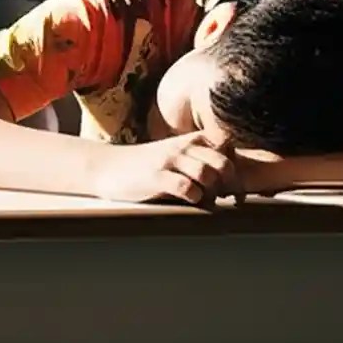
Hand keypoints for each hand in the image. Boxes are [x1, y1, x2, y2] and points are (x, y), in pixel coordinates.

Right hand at [88, 130, 244, 206]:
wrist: (107, 166)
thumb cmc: (145, 167)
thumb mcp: (174, 156)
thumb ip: (199, 161)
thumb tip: (229, 183)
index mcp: (190, 141)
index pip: (227, 145)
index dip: (234, 165)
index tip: (231, 182)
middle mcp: (182, 147)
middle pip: (223, 161)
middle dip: (228, 183)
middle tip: (223, 197)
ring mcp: (168, 161)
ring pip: (206, 172)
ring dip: (211, 191)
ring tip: (205, 200)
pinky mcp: (156, 177)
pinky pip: (186, 188)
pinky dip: (193, 198)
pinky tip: (188, 202)